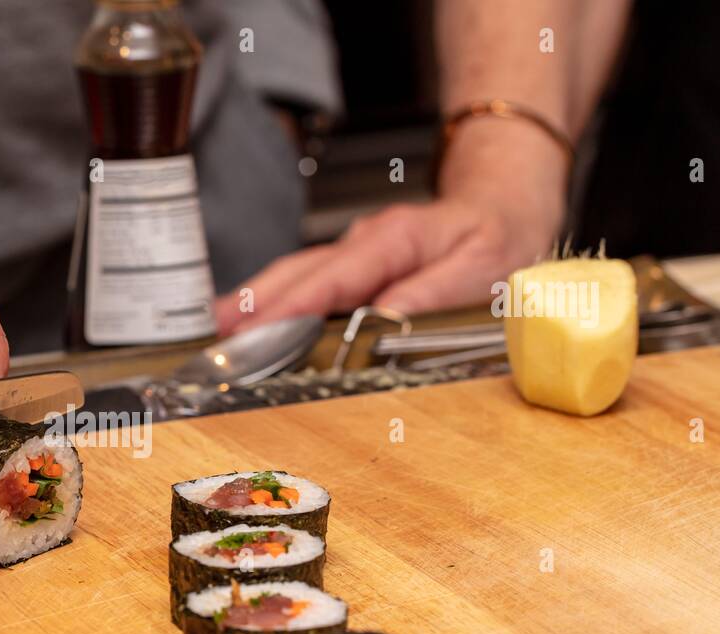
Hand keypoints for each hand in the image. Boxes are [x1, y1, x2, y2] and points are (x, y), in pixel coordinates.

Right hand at [217, 121, 566, 333]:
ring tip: (214, 333)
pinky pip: (304, 283)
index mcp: (391, 241)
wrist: (506, 205)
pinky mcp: (351, 269)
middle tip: (213, 341)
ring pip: (293, 277)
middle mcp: (363, 244)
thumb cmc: (497, 238)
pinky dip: (271, 302)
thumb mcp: (481, 268)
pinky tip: (247, 321)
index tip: (255, 332)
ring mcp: (353, 255)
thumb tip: (381, 318)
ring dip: (252, 305)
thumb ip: (429, 293)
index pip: (329, 279)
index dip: (288, 308)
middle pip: (295, 275)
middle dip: (252, 307)